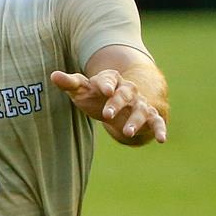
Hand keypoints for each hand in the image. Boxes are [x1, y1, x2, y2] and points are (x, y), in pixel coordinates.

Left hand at [50, 69, 166, 143]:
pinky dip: (160, 129)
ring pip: (140, 110)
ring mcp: (139, 103)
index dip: (105, 84)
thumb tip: (53, 75)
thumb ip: (70, 83)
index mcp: (111, 80)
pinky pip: (156, 121)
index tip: (103, 90)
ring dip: (135, 121)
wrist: (115, 101)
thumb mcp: (81, 89)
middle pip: (124, 94)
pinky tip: (162, 140)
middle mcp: (128, 90)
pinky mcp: (148, 116)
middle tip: (106, 115)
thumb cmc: (94, 95)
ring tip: (126, 133)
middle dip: (116, 103)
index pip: (108, 79)